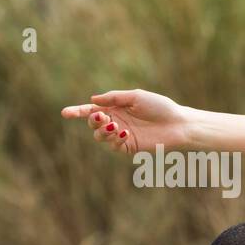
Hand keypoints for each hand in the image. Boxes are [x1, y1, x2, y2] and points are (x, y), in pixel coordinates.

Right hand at [61, 88, 190, 155]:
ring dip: (103, 132)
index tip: (65, 113)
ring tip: (115, 127)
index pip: (92, 110)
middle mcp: (116, 122)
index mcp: (116, 108)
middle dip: (93, 121)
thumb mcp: (136, 97)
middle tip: (103, 118)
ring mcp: (122, 136)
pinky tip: (124, 134)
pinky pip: (114, 147)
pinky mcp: (130, 147)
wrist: (179, 124)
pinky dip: (114, 141)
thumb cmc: (160, 107)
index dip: (77, 111)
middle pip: (93, 124)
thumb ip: (114, 97)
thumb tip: (93, 100)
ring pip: (100, 137)